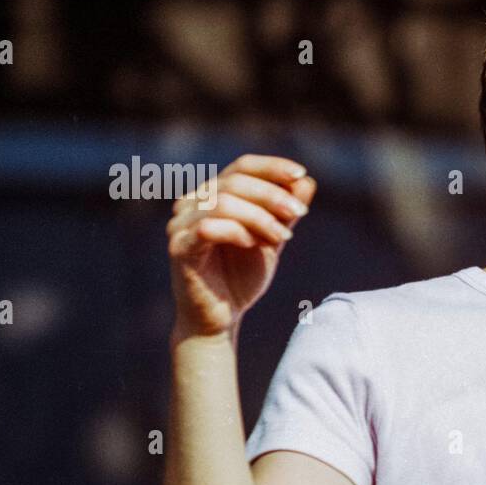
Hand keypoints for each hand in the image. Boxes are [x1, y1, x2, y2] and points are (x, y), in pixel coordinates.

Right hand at [166, 154, 314, 338]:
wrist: (221, 317)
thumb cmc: (243, 276)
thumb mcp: (272, 240)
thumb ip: (286, 212)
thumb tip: (306, 181)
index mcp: (213, 194)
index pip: (241, 166)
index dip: (271, 166)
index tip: (300, 174)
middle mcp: (192, 202)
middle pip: (234, 181)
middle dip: (272, 195)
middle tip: (299, 213)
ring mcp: (181, 223)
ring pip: (222, 202)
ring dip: (259, 216)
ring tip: (281, 237)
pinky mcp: (178, 247)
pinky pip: (207, 227)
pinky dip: (236, 231)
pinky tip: (253, 244)